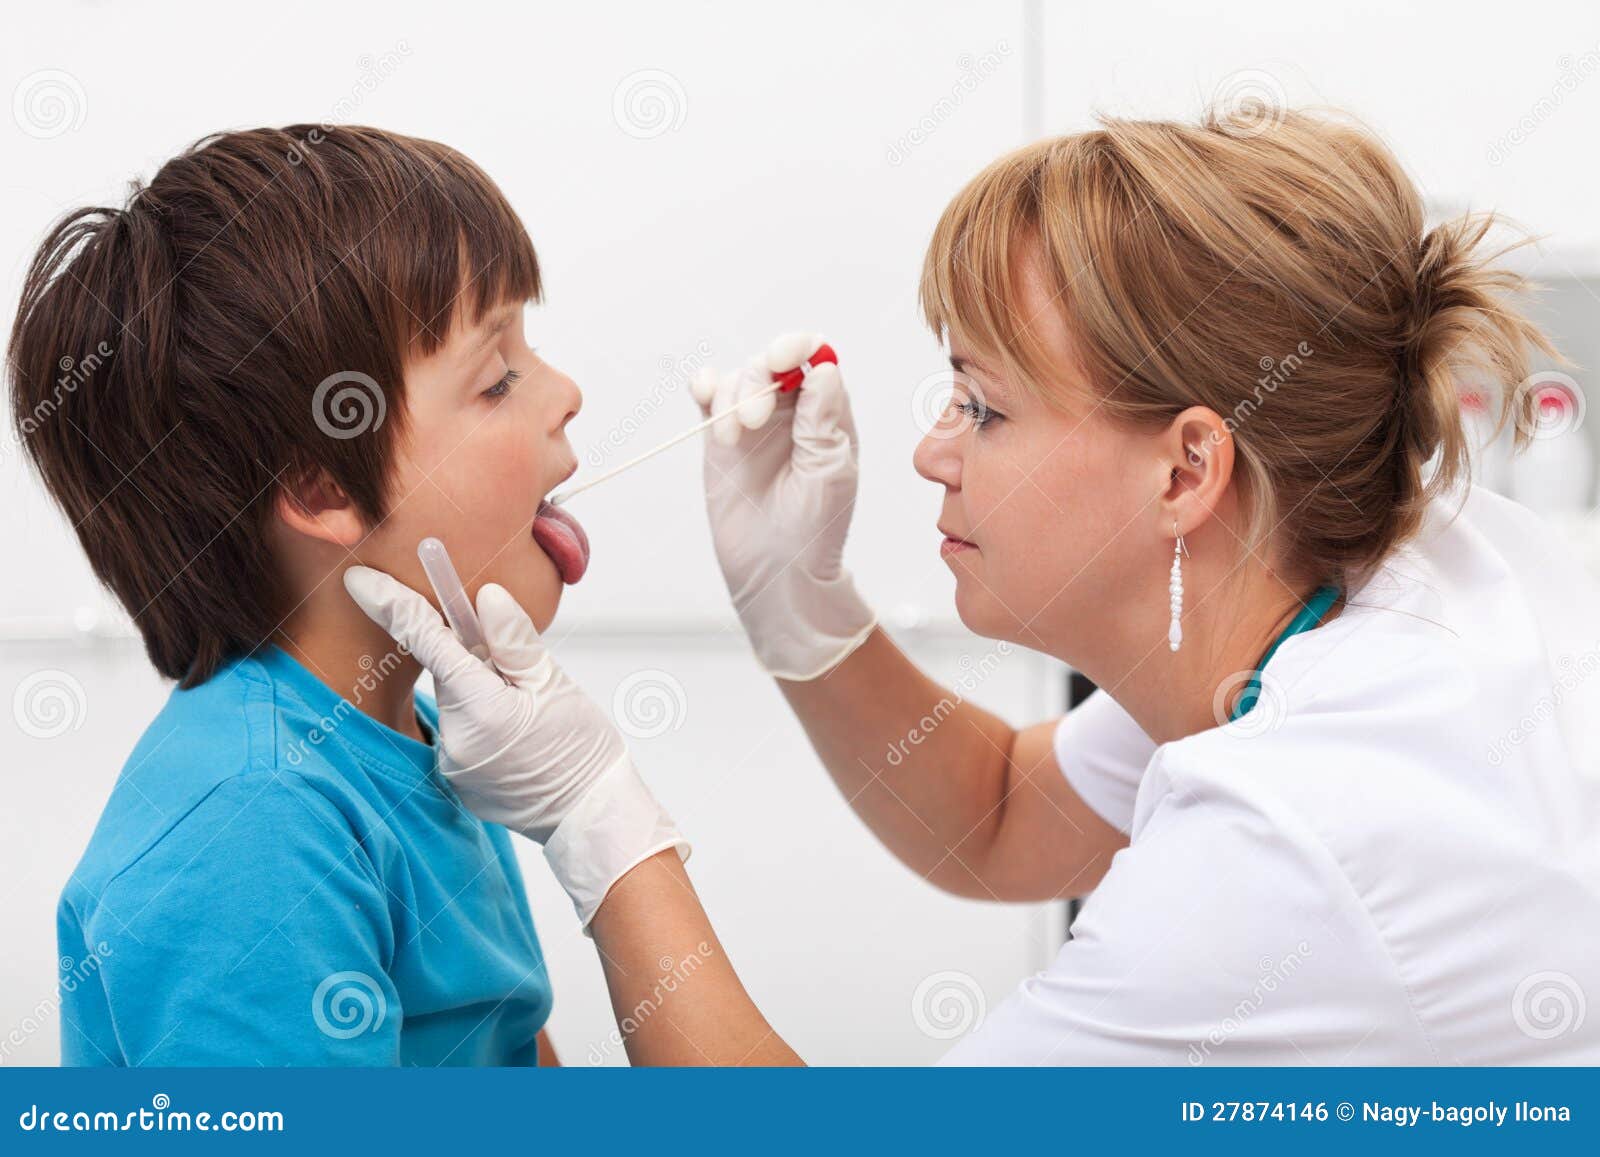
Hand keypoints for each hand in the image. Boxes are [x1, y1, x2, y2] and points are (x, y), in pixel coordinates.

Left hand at [343, 566, 686, 926]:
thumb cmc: (582, 749)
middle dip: (475, 660)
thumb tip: (485, 596)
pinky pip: (461, 734)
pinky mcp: (456, 782)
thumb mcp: (555, 683)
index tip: (358, 578)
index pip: (424, 640)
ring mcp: (451, 765)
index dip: (390, 604)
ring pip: (457, 703)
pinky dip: (484, 724)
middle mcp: (454, 739)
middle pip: (448, 673)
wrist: (591, 818)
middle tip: (522, 675)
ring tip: (530, 717)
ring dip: (482, 694)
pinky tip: (519, 740)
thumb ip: (514, 639)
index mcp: (480, 708)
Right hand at [691, 332, 876, 679]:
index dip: (798, 347)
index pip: (814, 360)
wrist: (778, 571)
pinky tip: (705, 394)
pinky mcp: (720, 440)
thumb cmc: (816, 528)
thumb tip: (823, 368)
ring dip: (731, 396)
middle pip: (770, 363)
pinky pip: (709, 397)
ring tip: (734, 438)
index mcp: (826, 415)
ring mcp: (754, 425)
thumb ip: (823, 420)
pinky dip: (705, 386)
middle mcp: (791, 413)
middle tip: (756, 419)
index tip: (783, 357)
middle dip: (759, 379)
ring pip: (738, 378)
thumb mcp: (830, 473)